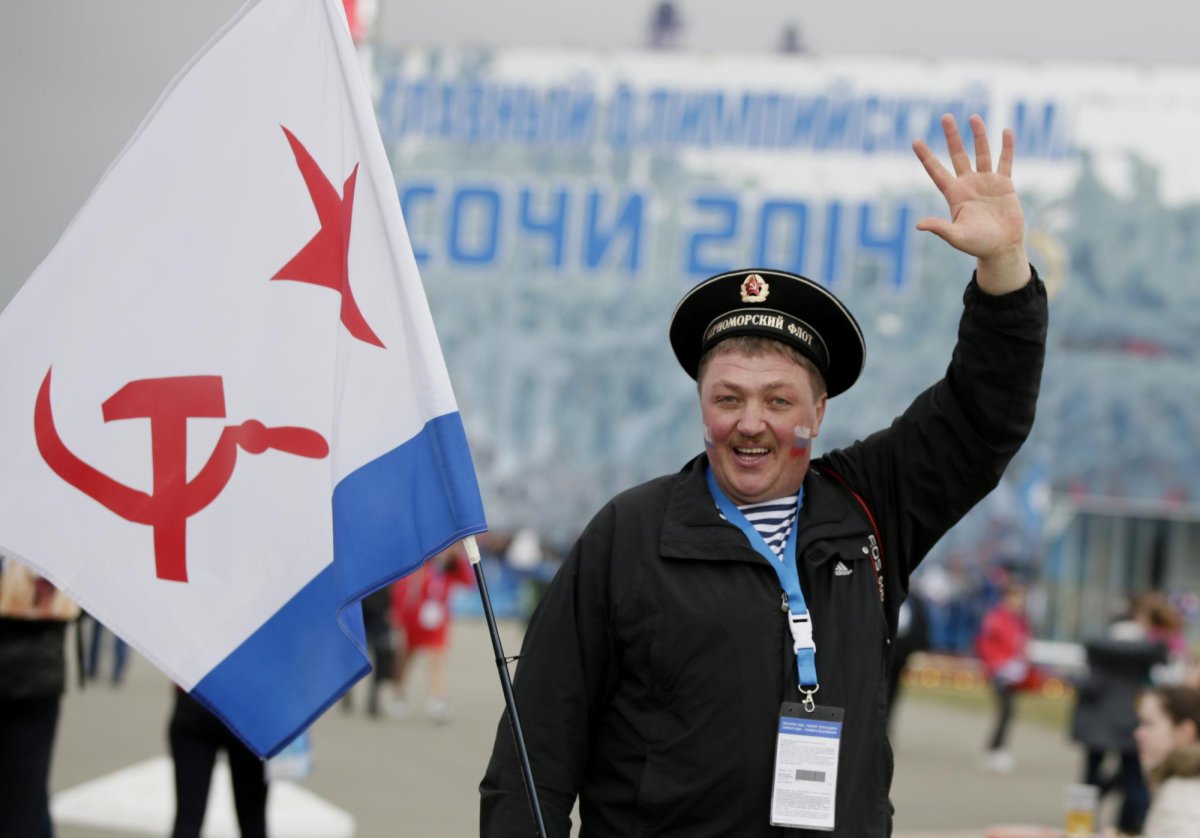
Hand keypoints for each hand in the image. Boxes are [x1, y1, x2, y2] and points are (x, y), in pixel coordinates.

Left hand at [913, 114, 1030, 293]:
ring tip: (974, 117)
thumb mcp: (956, 236)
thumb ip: (940, 228)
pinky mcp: (1004, 184)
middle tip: (945, 116)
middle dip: (951, 136)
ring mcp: (986, 182)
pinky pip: (1006, 161)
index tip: (915, 141)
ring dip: (978, 135)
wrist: (1002, 248)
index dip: (926, 156)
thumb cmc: (977, 245)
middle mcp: (968, 184)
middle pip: (957, 155)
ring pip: (981, 153)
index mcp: (954, 194)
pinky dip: (1007, 147)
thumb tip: (918, 225)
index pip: (936, 171)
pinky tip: (1006, 131)